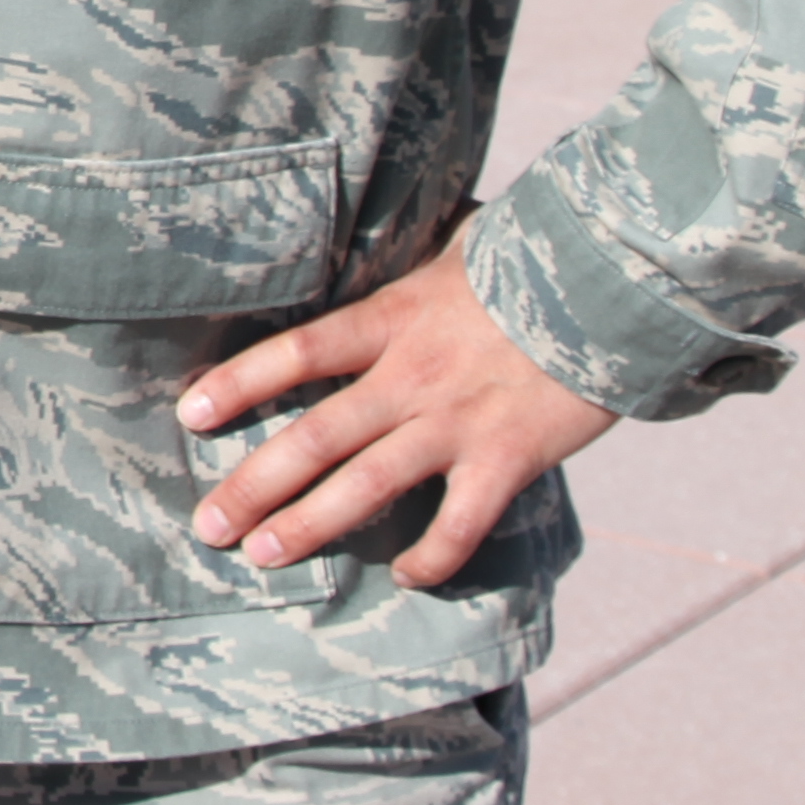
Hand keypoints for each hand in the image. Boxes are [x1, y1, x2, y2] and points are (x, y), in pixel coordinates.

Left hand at [176, 241, 618, 589]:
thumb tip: (384, 228)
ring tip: (263, 556)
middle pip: (313, 437)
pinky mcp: (508, 459)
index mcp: (392, 320)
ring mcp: (457, 422)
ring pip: (367, 486)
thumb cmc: (532, 259)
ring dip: (310, 525)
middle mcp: (411, 376)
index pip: (297, 352)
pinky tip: (406, 576)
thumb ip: (410, 262)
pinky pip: (459, 524)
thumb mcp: (455, 247)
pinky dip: (432, 557)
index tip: (189, 414)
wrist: (615, 285)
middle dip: (253, 485)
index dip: (238, 382)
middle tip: (208, 527)